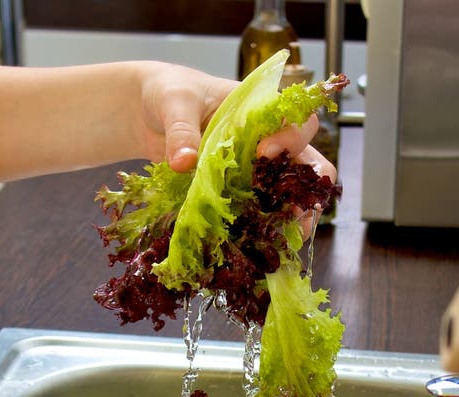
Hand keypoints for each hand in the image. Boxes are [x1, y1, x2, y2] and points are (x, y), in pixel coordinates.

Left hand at [138, 66, 335, 228]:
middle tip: (299, 210)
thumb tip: (184, 162)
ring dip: (293, 212)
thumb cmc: (168, 93)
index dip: (290, 138)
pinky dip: (262, 223)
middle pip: (306, 160)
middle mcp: (265, 138)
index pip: (294, 120)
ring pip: (289, 189)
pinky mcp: (235, 189)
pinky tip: (262, 241)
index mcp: (258, 109)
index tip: (266, 153)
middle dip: (309, 186)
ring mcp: (252, 167)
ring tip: (292, 236)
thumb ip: (181, 129)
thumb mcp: (173, 102)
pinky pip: (257, 207)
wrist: (149, 111)